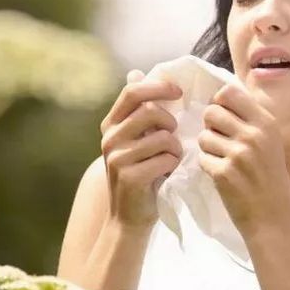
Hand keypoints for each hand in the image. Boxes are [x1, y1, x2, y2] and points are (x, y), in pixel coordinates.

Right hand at [99, 69, 183, 228]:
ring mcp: (118, 157)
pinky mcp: (130, 176)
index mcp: (111, 124)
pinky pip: (166, 158)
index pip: (133, 91)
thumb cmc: (140, 173)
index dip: (158, 86)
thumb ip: (137, 110)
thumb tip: (135, 72)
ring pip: (164, 137)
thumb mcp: (135, 139)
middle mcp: (110, 138)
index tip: (178, 92)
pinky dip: (174, 164)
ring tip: (170, 159)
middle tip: (174, 136)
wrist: (128, 217)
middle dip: (171, 122)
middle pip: (151, 111)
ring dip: (176, 148)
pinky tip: (167, 173)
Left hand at [197, 83, 289, 238]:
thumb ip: (249, 119)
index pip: (229, 93)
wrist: (273, 217)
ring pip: (204, 135)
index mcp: (266, 123)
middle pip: (212, 111)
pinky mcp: (223, 173)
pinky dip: (208, 165)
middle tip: (221, 140)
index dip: (219, 103)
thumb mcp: (270, 141)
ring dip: (208, 147)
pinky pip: (202, 157)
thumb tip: (219, 98)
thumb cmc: (270, 177)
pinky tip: (222, 174)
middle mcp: (253, 134)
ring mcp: (238, 154)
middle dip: (211, 125)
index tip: (224, 117)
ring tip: (223, 159)